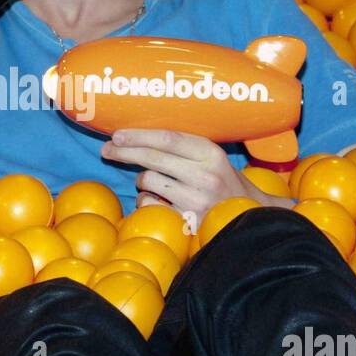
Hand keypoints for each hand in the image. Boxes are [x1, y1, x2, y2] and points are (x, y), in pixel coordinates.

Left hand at [100, 128, 292, 216]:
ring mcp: (196, 200)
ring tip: (150, 182)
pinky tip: (156, 200)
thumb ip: (183, 148)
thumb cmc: (222, 182)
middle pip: (154, 158)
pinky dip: (145, 201)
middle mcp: (205, 175)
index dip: (139, 135)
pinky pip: (149, 205)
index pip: (169, 139)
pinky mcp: (187, 221)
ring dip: (141, 180)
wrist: (249, 216)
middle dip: (124, 152)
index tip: (117, 134)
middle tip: (107, 149)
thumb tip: (136, 137)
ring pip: (148, 181)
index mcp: (211, 153)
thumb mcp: (211, 158)